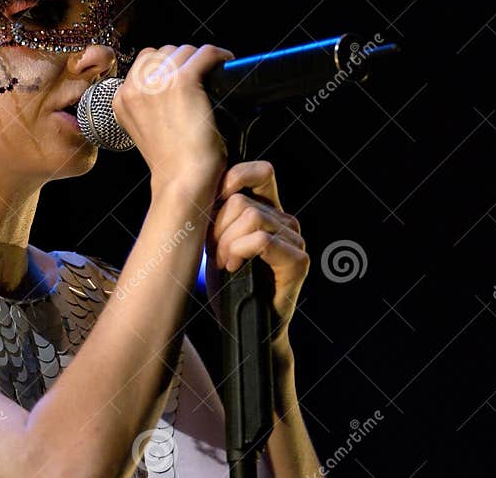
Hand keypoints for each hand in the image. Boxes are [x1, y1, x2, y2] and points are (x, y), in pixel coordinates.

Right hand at [112, 44, 233, 200]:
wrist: (183, 181)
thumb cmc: (173, 163)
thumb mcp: (146, 130)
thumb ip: (148, 106)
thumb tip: (167, 86)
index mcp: (122, 99)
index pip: (144, 62)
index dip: (167, 65)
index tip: (185, 73)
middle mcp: (135, 88)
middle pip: (163, 52)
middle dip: (184, 60)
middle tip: (203, 74)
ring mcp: (157, 83)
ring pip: (184, 51)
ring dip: (201, 59)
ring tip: (216, 69)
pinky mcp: (182, 81)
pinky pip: (205, 53)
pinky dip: (219, 56)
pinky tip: (226, 63)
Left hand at [204, 161, 308, 353]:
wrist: (243, 324)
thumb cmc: (227, 282)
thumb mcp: (215, 239)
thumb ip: (216, 211)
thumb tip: (198, 183)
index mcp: (269, 209)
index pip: (259, 171)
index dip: (232, 179)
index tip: (211, 203)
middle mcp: (286, 221)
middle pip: (242, 201)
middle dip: (218, 227)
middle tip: (216, 252)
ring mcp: (295, 240)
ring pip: (251, 217)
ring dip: (227, 243)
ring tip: (225, 263)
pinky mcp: (298, 262)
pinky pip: (262, 240)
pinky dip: (240, 252)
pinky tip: (234, 267)